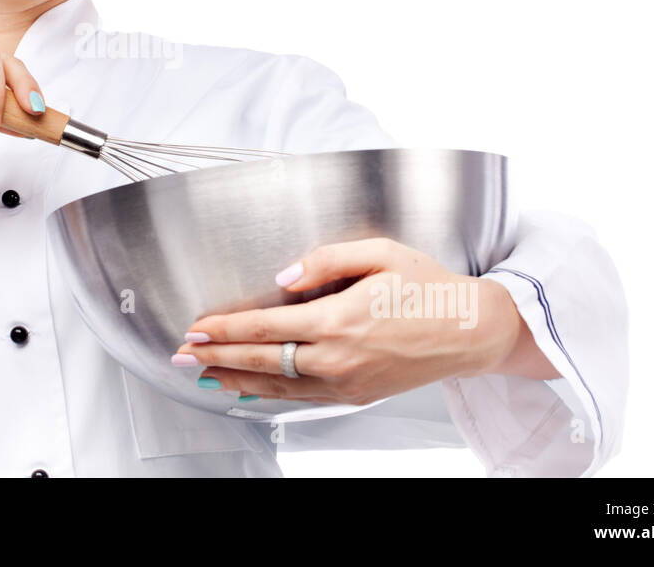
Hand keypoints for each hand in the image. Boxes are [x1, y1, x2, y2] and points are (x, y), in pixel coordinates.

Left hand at [172, 237, 557, 404]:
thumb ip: (325, 260)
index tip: (197, 327)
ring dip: (234, 379)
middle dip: (215, 356)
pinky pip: (300, 399)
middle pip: (259, 359)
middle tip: (183, 355)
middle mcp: (335, 357)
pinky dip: (268, 395)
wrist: (470, 331)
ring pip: (275, 385)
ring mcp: (345, 382)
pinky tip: (249, 391)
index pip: (263, 325)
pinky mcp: (355, 395)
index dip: (224, 328)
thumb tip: (282, 276)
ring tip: (204, 375)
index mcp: (336, 319)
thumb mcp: (380, 254)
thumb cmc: (428, 287)